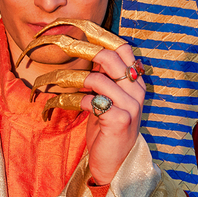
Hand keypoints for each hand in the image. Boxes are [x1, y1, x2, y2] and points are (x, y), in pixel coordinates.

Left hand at [78, 44, 145, 184]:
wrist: (115, 164)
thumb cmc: (107, 130)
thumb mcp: (107, 99)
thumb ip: (103, 78)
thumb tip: (86, 51)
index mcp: (135, 83)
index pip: (124, 50)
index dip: (102, 38)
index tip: (80, 32)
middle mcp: (137, 92)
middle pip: (112, 58)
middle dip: (85, 51)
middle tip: (64, 49)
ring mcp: (130, 106)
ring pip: (97, 79)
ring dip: (73, 80)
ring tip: (60, 83)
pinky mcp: (119, 120)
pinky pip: (92, 101)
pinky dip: (75, 101)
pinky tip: (66, 104)